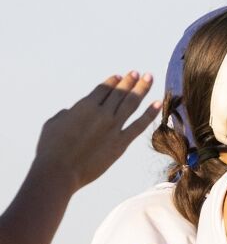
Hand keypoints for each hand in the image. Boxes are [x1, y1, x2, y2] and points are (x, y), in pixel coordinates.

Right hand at [35, 73, 159, 190]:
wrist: (60, 170)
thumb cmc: (51, 148)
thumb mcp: (55, 123)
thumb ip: (69, 114)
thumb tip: (73, 112)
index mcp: (84, 106)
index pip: (103, 90)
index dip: (113, 82)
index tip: (119, 77)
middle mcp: (101, 113)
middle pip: (119, 94)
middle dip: (130, 81)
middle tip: (138, 73)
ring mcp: (113, 128)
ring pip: (131, 104)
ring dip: (141, 89)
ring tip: (149, 78)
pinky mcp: (121, 143)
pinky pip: (139, 125)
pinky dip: (150, 113)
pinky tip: (158, 103)